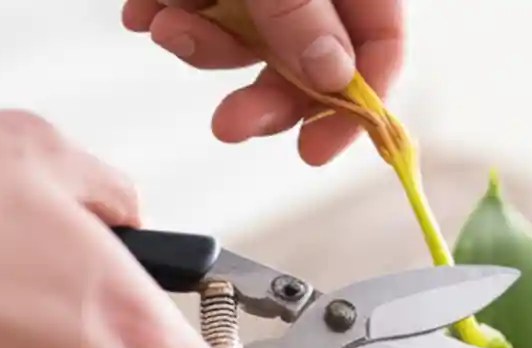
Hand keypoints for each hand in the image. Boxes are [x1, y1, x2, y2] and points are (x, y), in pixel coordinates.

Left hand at [122, 0, 404, 165]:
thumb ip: (303, 13)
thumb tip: (334, 78)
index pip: (384, 49)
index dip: (357, 107)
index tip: (315, 150)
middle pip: (312, 62)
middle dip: (261, 96)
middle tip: (229, 124)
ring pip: (247, 43)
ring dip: (201, 48)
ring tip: (166, 25)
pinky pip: (202, 14)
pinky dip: (171, 17)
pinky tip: (146, 9)